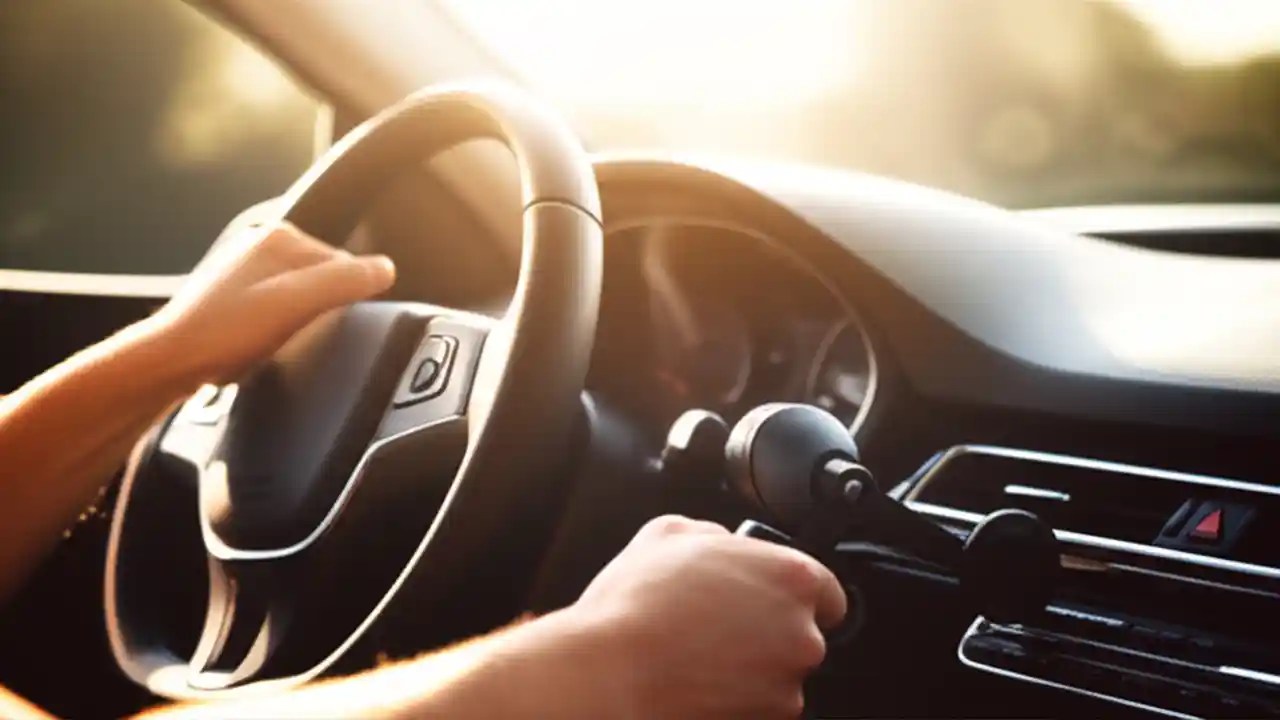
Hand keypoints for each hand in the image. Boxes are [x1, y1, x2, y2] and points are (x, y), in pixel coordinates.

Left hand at [151, 222, 395, 383]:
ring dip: (297, 322)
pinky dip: (278, 327)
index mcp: (279, 237)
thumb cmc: (227, 333)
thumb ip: (344, 281)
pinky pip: (278, 306)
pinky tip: (259, 343)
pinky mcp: (233, 294)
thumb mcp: (296, 304)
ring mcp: (245, 267)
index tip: (321, 325)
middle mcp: (261, 244)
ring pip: (300, 295)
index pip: (345, 264)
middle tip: (294, 336)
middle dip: (317, 311)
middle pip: (322, 279)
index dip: (343, 300)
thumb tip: (386, 268)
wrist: (171, 360)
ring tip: (273, 341)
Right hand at [570, 515, 846, 718]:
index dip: (795, 597)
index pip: (828, 593)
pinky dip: (737, 699)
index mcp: (791, 576)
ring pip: (780, 675)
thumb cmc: (636, 604)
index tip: (769, 602)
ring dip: (752, 668)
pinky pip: (761, 707)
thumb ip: (716, 534)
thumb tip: (723, 544)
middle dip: (768, 633)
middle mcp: (801, 633)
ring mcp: (786, 684)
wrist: (611, 672)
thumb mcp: (670, 532)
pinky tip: (699, 681)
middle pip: (803, 635)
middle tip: (718, 627)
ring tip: (701, 655)